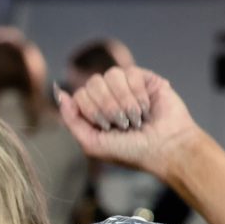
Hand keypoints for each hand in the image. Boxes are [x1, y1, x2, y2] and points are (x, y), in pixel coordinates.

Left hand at [56, 66, 198, 179]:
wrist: (165, 147)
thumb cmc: (129, 151)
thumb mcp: (92, 143)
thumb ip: (71, 119)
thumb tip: (59, 92)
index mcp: (93, 110)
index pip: (79, 95)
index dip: (92, 110)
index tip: (107, 127)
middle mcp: (107, 96)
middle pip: (92, 83)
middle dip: (108, 106)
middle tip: (122, 124)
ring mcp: (125, 86)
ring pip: (111, 75)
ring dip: (123, 100)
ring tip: (135, 118)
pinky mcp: (144, 78)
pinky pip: (131, 72)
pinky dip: (138, 94)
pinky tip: (146, 108)